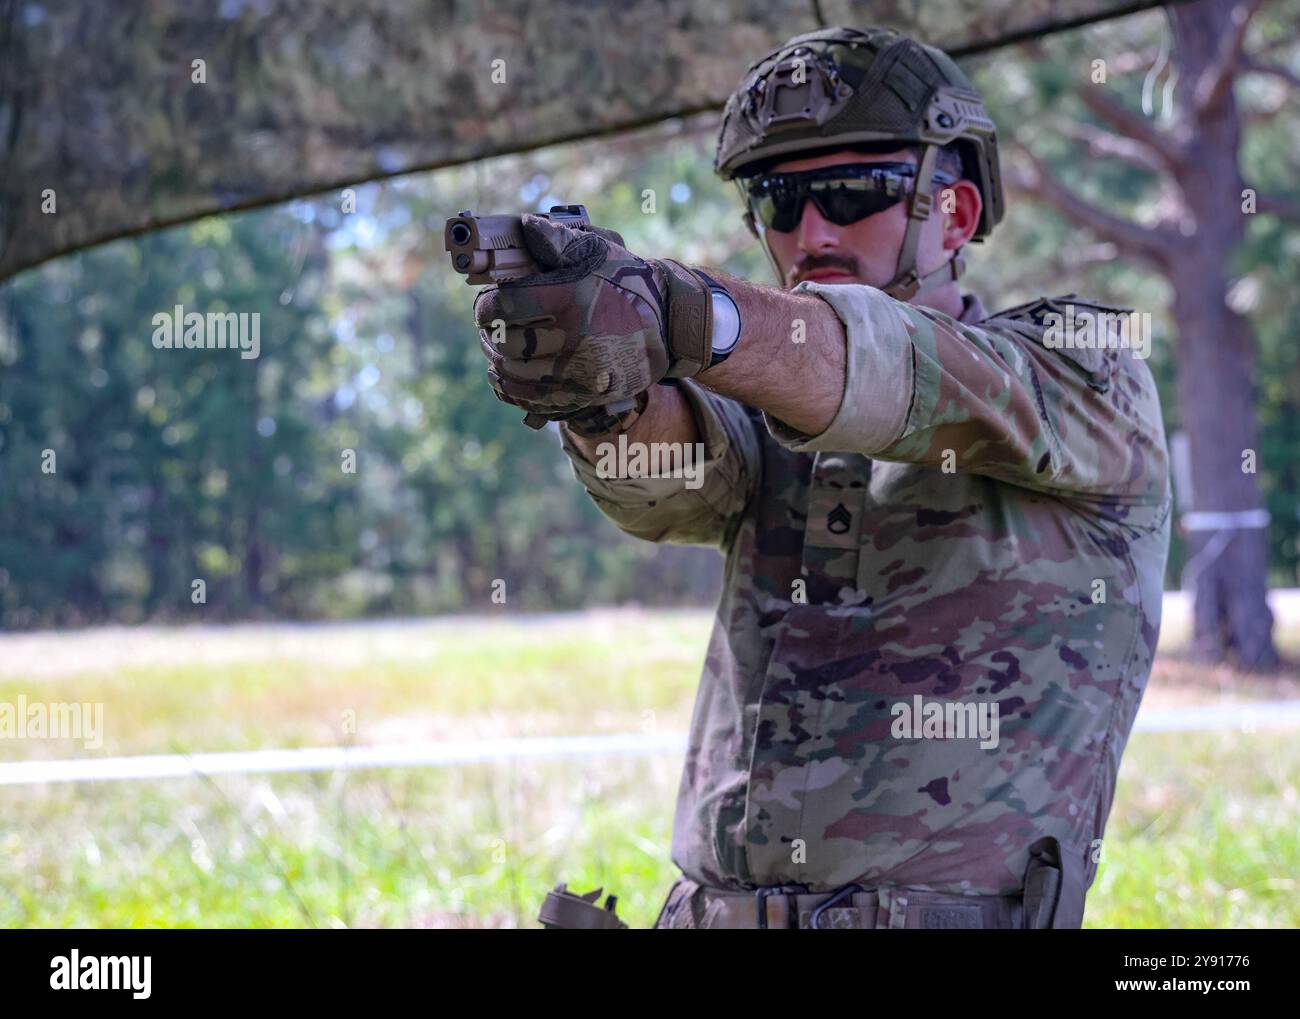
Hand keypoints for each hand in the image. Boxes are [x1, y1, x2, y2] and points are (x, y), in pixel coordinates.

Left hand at [473, 214, 712, 432]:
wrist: (668, 325)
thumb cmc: (625, 283)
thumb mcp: (597, 252)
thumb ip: (556, 240)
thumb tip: (524, 227)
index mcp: (569, 298)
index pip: (504, 306)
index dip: (485, 306)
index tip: (486, 305)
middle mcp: (574, 337)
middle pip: (507, 342)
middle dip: (493, 333)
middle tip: (492, 328)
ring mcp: (580, 371)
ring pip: (516, 374)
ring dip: (501, 362)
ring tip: (500, 351)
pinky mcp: (585, 394)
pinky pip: (534, 399)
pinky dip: (514, 389)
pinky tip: (508, 377)